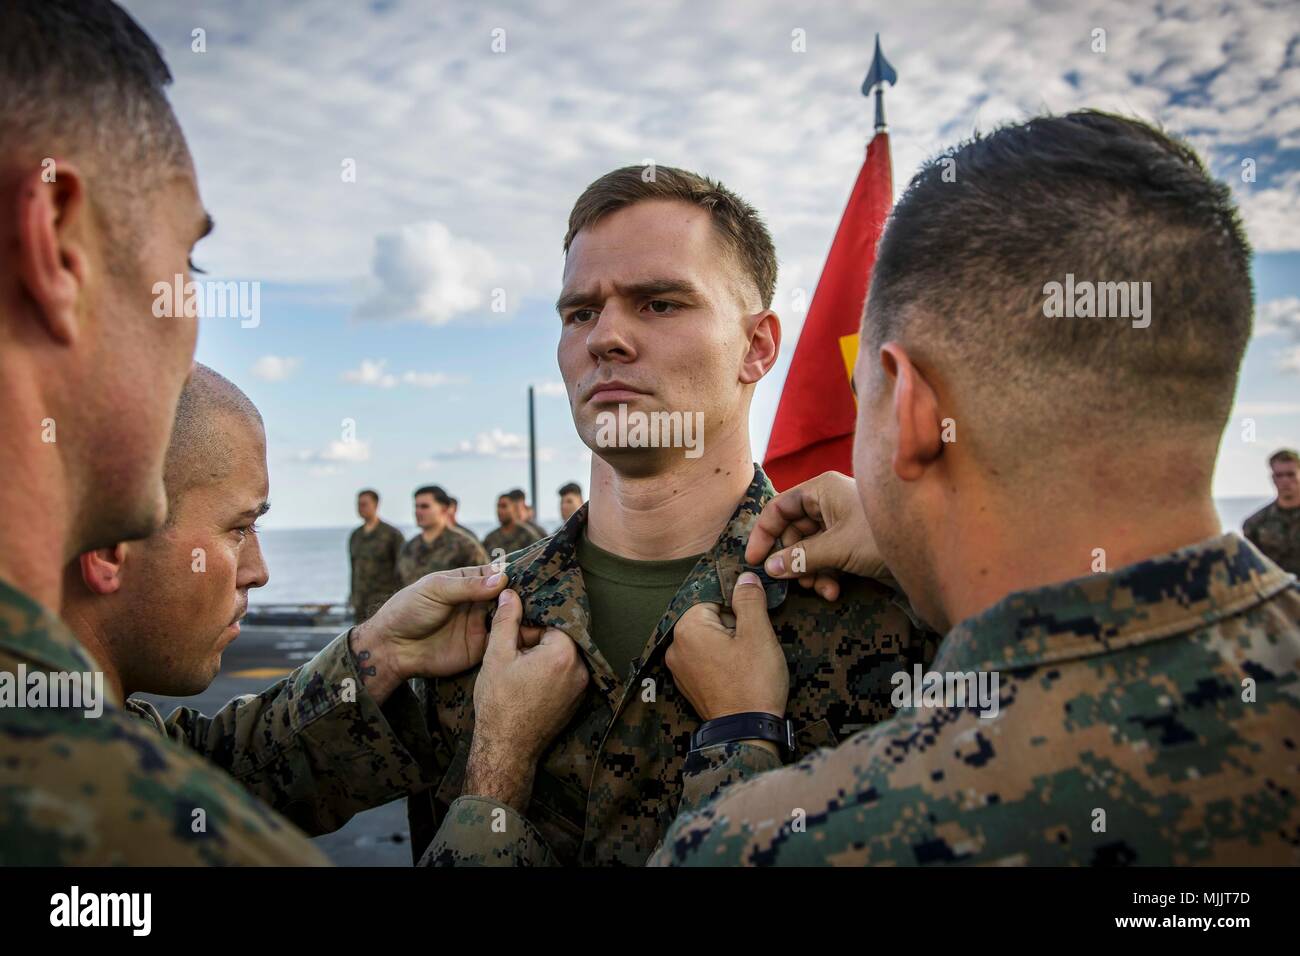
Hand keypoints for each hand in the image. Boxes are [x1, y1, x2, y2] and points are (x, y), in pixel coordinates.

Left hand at [351, 564, 537, 702]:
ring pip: (511, 618)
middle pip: (509, 596)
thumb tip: (502, 579)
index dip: (517, 573)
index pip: (498, 573)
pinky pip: (503, 642)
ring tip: (549, 614)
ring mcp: (481, 625)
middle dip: (528, 595)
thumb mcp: (435, 590)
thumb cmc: (408, 610)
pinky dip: (518, 638)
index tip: (540, 572)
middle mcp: (478, 602)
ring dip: (527, 616)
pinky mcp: (481, 648)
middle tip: (553, 595)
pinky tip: (535, 635)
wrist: (392, 648)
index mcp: (468, 581)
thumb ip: (467, 586)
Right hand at [464, 589, 588, 810]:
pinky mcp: (577, 701)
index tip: (512, 638)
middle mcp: (580, 669)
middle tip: (513, 656)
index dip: (528, 628)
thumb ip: (506, 621)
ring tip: (518, 672)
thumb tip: (510, 593)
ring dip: (542, 658)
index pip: (551, 622)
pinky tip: (528, 686)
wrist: (506, 749)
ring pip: (562, 657)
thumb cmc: (499, 703)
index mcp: (563, 653)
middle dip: (536, 642)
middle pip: (559, 639)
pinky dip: (549, 674)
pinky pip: (565, 676)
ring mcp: (582, 687)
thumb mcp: (497, 656)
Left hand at [666, 573, 788, 730]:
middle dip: (733, 626)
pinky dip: (721, 662)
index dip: (739, 608)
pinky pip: (705, 660)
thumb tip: (744, 578)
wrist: (746, 733)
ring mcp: (679, 668)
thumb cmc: (753, 683)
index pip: (714, 598)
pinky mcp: (687, 685)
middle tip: (752, 646)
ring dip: (729, 645)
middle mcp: (675, 646)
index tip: (753, 625)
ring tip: (746, 663)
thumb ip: (749, 600)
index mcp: (688, 628)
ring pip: (709, 640)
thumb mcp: (758, 634)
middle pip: (710, 618)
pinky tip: (737, 675)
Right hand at [744, 471, 892, 600]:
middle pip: (793, 532)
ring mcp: (841, 524)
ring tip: (819, 588)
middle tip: (792, 581)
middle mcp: (829, 503)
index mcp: (822, 490)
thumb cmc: (881, 537)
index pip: (779, 508)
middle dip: (793, 560)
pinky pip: (826, 558)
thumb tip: (770, 568)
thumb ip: (800, 557)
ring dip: (810, 572)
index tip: (754, 560)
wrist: (929, 553)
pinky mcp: (852, 544)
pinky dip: (826, 576)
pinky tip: (834, 592)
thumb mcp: (837, 548)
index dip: (764, 533)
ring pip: (809, 549)